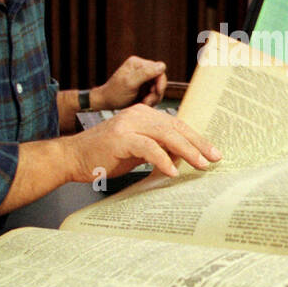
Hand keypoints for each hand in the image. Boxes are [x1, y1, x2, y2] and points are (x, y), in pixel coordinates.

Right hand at [64, 104, 220, 179]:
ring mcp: (128, 124)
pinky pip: (148, 148)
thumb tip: (184, 156)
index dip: (196, 138)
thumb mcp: (137, 150)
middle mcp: (138, 114)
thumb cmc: (104, 155)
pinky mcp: (120, 138)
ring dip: (186, 151)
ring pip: (166, 135)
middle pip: (175, 127)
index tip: (213, 152)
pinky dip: (163, 159)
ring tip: (200, 165)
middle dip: (197, 144)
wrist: (73, 158)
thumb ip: (159, 148)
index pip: (176, 124)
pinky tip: (173, 171)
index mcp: (144, 114)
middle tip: (214, 158)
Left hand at [93, 56, 166, 109]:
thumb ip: (145, 73)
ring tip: (143, 102)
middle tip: (147, 100)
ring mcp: (143, 77)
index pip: (159, 69)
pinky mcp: (143, 86)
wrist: (107, 101)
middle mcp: (141, 68)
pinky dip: (150, 100)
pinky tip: (142, 102)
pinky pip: (154, 93)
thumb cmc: (114, 93)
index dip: (160, 82)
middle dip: (155, 92)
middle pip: (160, 79)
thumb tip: (161, 66)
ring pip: (158, 88)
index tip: (155, 92)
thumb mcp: (130, 83)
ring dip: (153, 98)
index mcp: (137, 63)